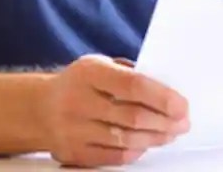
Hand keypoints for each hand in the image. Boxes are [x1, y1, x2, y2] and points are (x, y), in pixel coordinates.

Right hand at [39, 54, 189, 166]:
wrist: (39, 108)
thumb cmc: (81, 84)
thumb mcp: (100, 66)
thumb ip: (129, 74)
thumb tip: (167, 90)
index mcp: (89, 72)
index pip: (133, 85)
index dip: (162, 97)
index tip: (182, 105)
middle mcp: (78, 101)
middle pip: (132, 117)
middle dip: (164, 122)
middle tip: (182, 123)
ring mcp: (74, 129)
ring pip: (125, 139)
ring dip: (154, 138)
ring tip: (169, 134)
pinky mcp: (73, 152)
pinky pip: (113, 157)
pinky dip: (134, 151)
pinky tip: (145, 144)